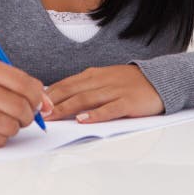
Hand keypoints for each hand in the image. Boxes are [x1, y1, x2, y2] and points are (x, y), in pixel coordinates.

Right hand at [0, 56, 53, 147]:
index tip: (39, 103)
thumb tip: (48, 105)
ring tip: (8, 121)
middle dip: (29, 115)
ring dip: (16, 127)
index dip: (38, 96)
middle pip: (18, 106)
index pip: (23, 83)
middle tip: (25, 116)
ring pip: (10, 126)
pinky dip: (2, 137)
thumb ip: (22, 84)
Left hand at [43, 65, 164, 123]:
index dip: (50, 93)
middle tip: (37, 112)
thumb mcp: (104, 79)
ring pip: (86, 99)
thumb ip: (85, 86)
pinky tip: (83, 120)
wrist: (159, 79)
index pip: (66, 83)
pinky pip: (109, 109)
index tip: (34, 102)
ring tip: (53, 116)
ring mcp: (114, 91)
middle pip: (72, 90)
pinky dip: (95, 114)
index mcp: (94, 74)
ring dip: (67, 108)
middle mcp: (102, 80)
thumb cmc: (129, 82)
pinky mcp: (127, 102)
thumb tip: (60, 96)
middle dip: (53, 102)